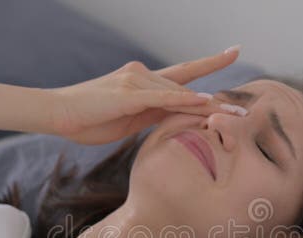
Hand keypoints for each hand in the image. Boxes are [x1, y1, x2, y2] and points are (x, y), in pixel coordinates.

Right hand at [48, 46, 245, 144]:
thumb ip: (152, 115)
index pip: (183, 73)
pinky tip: (205, 103)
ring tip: (234, 115)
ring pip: (179, 94)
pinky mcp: (128, 94)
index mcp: (144, 82)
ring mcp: (135, 81)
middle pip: (187, 87)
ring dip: (208, 107)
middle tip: (244, 110)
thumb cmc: (89, 119)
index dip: (210, 63)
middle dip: (217, 101)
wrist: (58, 114)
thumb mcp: (129, 120)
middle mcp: (143, 75)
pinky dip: (184, 101)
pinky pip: (162, 98)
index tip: (233, 52)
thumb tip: (173, 119)